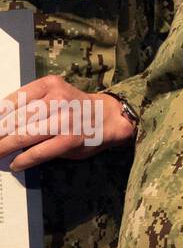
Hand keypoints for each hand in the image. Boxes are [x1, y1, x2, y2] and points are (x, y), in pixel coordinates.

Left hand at [0, 75, 136, 171]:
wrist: (108, 117)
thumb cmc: (76, 107)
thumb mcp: (54, 94)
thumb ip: (31, 104)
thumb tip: (2, 123)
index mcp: (49, 84)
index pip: (12, 101)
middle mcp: (57, 99)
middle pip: (14, 120)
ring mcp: (64, 119)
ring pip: (23, 136)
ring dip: (5, 148)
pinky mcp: (70, 139)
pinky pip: (38, 152)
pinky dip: (23, 160)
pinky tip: (16, 163)